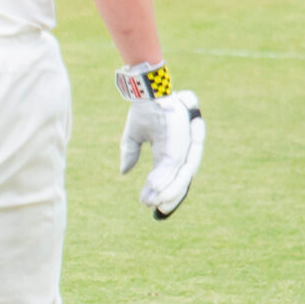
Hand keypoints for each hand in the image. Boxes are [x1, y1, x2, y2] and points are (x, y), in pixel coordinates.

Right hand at [114, 63, 205, 219]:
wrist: (147, 93)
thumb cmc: (144, 110)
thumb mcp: (133, 136)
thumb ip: (130, 153)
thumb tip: (124, 172)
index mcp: (168, 152)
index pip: (168, 178)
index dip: (160, 192)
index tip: (147, 204)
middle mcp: (178, 153)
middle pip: (178, 182)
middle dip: (169, 198)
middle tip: (157, 211)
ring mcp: (180, 150)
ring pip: (177, 178)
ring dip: (166, 192)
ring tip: (152, 203)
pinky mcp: (179, 145)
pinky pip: (172, 167)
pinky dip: (164, 180)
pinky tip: (154, 190)